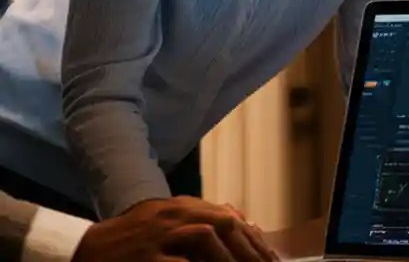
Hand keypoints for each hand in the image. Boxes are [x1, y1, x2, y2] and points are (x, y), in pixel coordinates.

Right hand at [72, 196, 278, 261]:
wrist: (80, 251)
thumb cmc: (129, 242)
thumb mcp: (166, 222)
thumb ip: (202, 221)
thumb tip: (246, 223)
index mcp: (180, 208)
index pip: (228, 219)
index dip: (253, 240)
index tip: (271, 259)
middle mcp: (171, 216)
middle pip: (223, 225)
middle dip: (249, 249)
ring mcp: (156, 235)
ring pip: (205, 237)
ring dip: (229, 257)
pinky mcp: (144, 258)